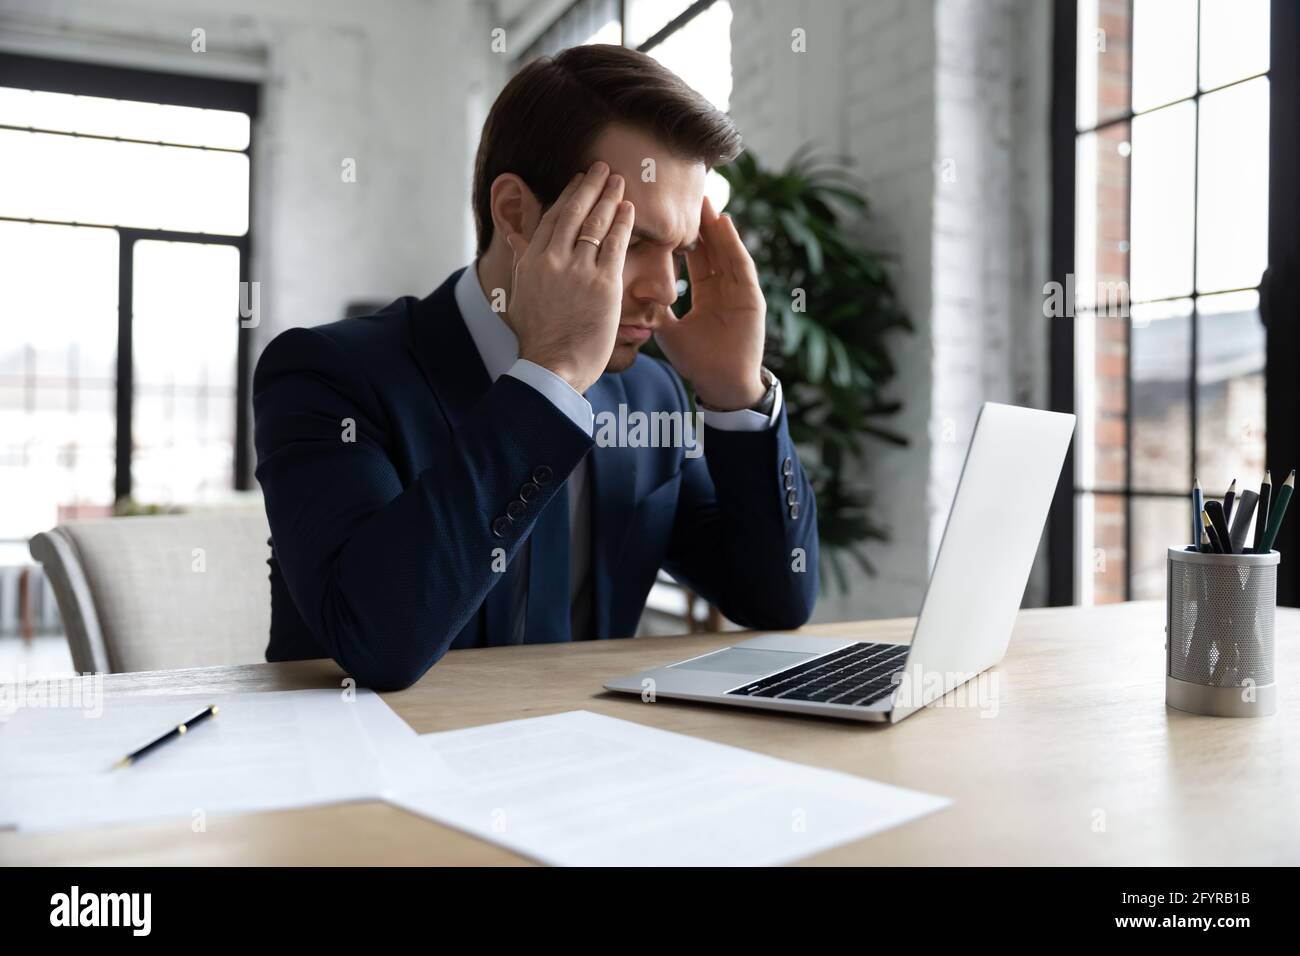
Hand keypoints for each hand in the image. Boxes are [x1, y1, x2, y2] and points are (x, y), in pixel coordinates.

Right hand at [505, 162, 634, 393]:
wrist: (553, 365)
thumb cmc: (538, 337)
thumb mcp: (519, 294)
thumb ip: (522, 262)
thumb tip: (516, 239)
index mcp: (532, 261)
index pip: (552, 218)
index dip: (568, 195)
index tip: (579, 181)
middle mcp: (553, 260)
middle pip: (574, 211)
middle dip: (591, 185)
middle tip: (603, 167)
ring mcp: (579, 270)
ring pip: (596, 222)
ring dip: (610, 197)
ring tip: (620, 181)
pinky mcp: (604, 284)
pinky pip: (616, 244)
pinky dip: (623, 223)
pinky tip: (629, 209)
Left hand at [654, 195, 766, 409]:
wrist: (721, 383)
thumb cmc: (697, 362)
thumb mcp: (668, 331)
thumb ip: (655, 311)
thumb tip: (631, 295)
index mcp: (705, 295)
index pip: (693, 258)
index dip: (681, 238)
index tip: (667, 216)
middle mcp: (723, 288)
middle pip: (711, 248)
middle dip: (699, 223)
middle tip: (686, 194)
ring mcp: (739, 290)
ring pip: (725, 250)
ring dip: (715, 225)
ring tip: (703, 199)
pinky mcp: (751, 296)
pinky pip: (740, 264)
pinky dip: (732, 243)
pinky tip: (722, 223)